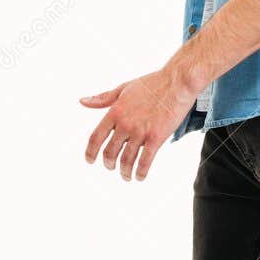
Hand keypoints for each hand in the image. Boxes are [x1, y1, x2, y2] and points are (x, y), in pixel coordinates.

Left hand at [81, 69, 195, 180]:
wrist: (176, 83)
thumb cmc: (151, 84)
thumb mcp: (123, 88)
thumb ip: (103, 98)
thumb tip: (83, 101)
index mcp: (115, 112)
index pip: (96, 137)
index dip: (90, 152)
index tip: (90, 160)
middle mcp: (124, 124)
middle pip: (109, 152)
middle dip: (108, 163)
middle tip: (111, 167)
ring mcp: (140, 132)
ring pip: (126, 160)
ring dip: (124, 171)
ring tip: (126, 176)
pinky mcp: (156, 138)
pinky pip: (145, 161)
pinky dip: (140, 172)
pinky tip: (140, 177)